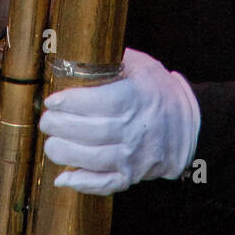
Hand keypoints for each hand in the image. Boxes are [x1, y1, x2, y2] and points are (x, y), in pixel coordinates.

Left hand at [38, 48, 200, 194]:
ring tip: (51, 143)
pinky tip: (63, 178)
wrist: (188, 125)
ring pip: (93, 160)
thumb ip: (112, 58)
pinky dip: (82, 184)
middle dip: (61, 127)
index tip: (52, 101)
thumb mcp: (141, 66)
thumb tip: (77, 49)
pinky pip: (105, 184)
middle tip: (46, 121)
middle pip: (91, 132)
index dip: (71, 102)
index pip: (100, 102)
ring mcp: (133, 156)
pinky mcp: (131, 175)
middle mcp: (134, 129)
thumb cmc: (159, 91)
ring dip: (65, 153)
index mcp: (136, 99)